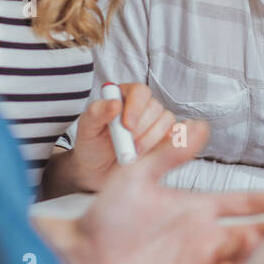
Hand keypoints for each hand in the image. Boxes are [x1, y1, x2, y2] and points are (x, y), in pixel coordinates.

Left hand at [49, 120, 263, 263]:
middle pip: (252, 231)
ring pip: (239, 258)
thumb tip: (198, 126)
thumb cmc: (105, 216)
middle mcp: (202, 235)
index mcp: (197, 208)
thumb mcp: (136, 176)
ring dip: (252, 253)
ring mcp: (195, 262)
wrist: (80, 255)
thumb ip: (168, 153)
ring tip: (259, 245)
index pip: (245, 202)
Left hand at [51, 84, 175, 194]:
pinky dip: (168, 142)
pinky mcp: (165, 138)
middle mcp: (142, 106)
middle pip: (155, 106)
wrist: (98, 172)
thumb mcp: (87, 129)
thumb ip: (96, 113)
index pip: (139, 91)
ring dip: (150, 139)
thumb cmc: (92, 146)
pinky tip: (151, 151)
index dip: (136, 107)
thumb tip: (114, 103)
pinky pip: (176, 134)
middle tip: (126, 143)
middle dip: (141, 128)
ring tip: (133, 151)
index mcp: (123, 96)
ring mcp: (155, 122)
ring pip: (166, 120)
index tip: (127, 126)